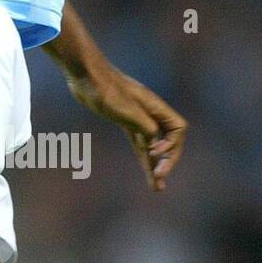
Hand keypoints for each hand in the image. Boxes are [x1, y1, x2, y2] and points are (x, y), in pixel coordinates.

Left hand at [66, 67, 186, 190]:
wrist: (83, 74)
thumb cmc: (105, 89)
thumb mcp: (128, 111)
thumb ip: (145, 128)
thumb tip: (153, 144)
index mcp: (154, 107)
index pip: (178, 129)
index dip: (171, 145)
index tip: (154, 152)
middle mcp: (149, 112)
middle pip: (167, 140)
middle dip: (166, 161)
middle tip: (160, 181)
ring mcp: (136, 116)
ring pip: (151, 144)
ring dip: (154, 165)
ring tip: (157, 188)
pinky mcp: (123, 119)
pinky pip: (138, 141)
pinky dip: (142, 155)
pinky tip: (145, 167)